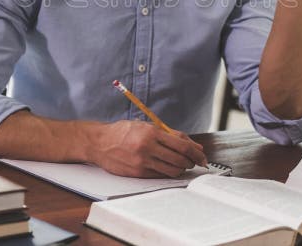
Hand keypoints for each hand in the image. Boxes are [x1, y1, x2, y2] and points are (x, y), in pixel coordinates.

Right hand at [90, 121, 206, 177]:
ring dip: (181, 169)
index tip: (203, 156)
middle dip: (192, 162)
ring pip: (172, 170)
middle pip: (180, 159)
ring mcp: (142, 162)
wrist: (99, 143)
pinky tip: (168, 168)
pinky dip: (168, 173)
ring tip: (182, 165)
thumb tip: (193, 145)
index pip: (182, 145)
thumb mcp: (147, 126)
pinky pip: (160, 176)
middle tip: (196, 162)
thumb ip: (171, 134)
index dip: (196, 152)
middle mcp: (147, 147)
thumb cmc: (124, 132)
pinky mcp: (137, 173)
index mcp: (151, 132)